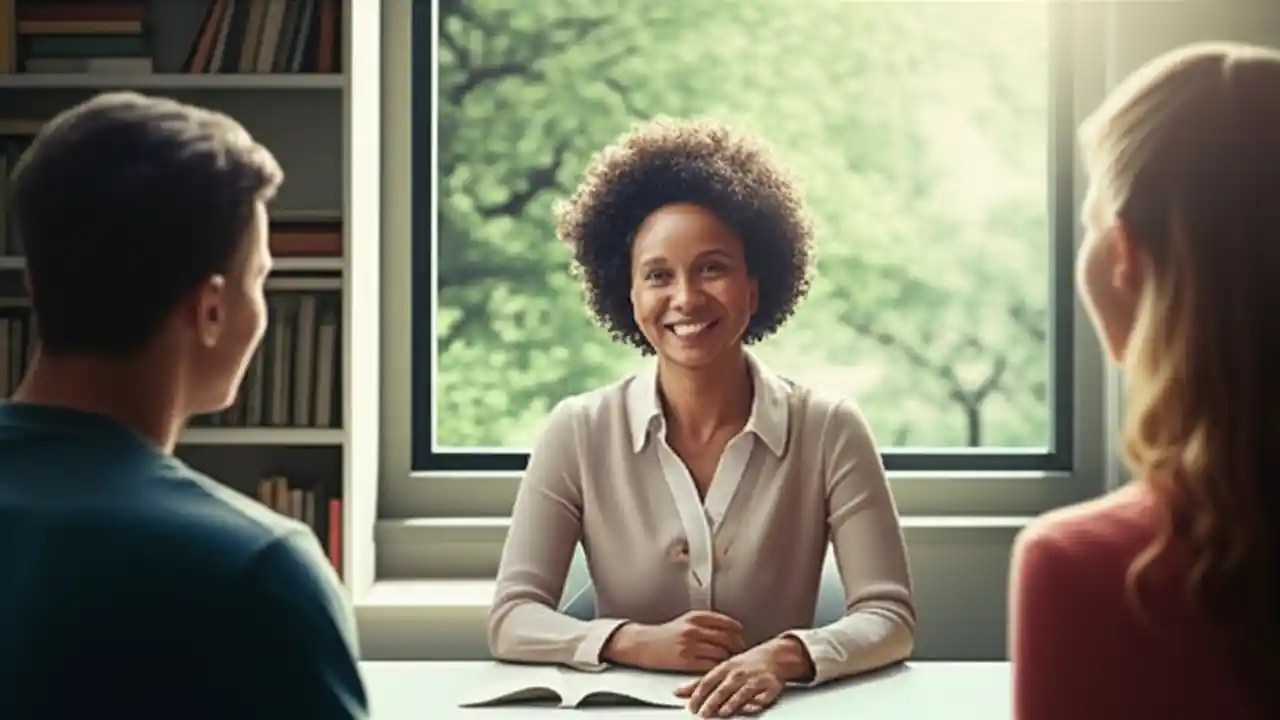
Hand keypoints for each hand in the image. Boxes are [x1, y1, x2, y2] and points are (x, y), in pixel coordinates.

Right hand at [601, 611, 745, 671]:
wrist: (643, 644)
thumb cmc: (664, 634)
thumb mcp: (685, 620)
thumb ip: (704, 622)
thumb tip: (727, 628)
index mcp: (695, 617)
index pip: (725, 622)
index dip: (737, 629)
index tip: (741, 633)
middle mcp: (694, 629)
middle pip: (727, 638)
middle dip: (737, 645)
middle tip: (740, 649)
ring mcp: (691, 646)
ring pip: (720, 652)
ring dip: (728, 658)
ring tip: (730, 660)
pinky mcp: (686, 661)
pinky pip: (710, 665)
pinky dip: (717, 667)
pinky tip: (717, 667)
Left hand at [675, 637, 811, 716]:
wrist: (774, 656)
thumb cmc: (744, 664)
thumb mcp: (722, 669)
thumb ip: (701, 682)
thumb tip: (678, 692)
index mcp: (725, 668)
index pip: (708, 681)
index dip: (698, 694)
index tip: (691, 706)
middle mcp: (739, 673)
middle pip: (723, 688)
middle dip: (712, 702)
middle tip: (703, 714)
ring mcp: (755, 679)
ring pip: (742, 692)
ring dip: (732, 703)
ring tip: (723, 712)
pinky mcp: (771, 686)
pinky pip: (763, 697)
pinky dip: (755, 703)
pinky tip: (748, 708)